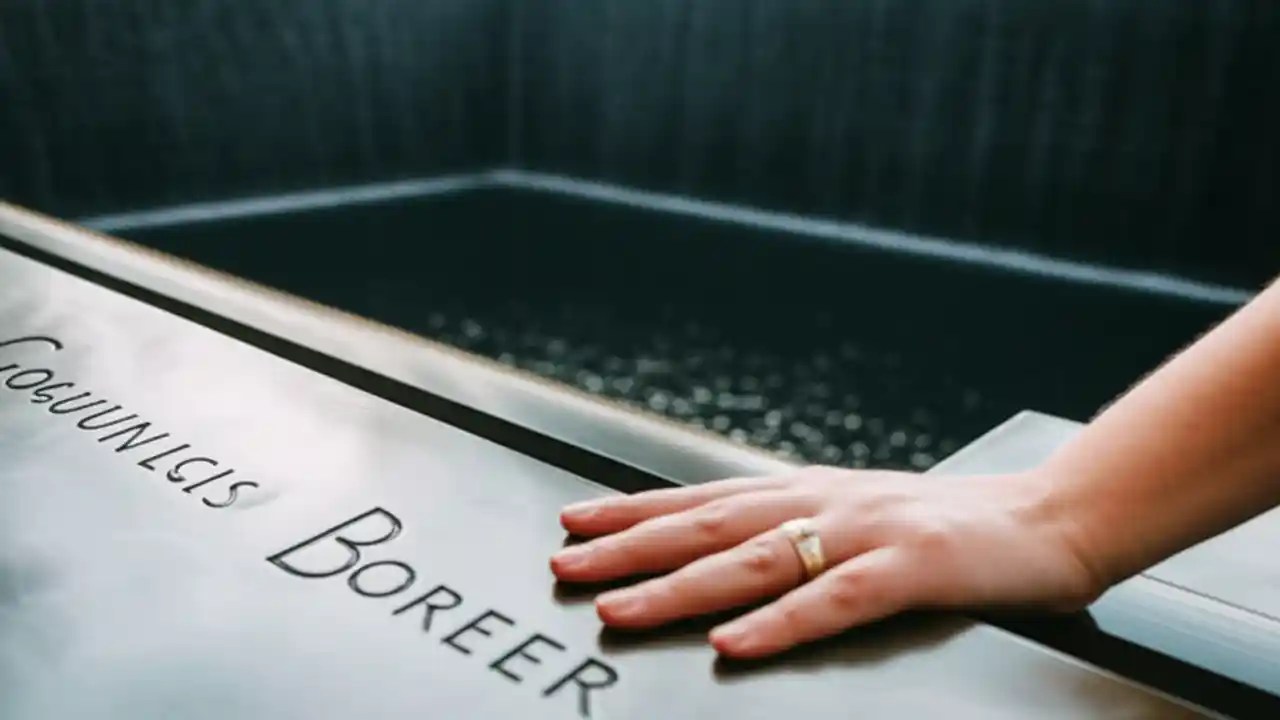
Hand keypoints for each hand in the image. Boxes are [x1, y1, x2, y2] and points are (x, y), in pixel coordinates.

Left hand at [549, 466, 1103, 658]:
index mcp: (807, 491)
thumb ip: (796, 527)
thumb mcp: (857, 514)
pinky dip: (782, 622)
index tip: (575, 522)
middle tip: (566, 563)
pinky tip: (736, 642)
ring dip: (683, 587)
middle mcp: (823, 502)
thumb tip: (726, 548)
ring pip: (756, 560)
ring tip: (622, 608)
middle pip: (709, 526)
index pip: (702, 500)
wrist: (1048, 517)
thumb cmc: (948, 525)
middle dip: (630, 547)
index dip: (634, 512)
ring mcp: (866, 531)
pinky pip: (836, 600)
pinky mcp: (912, 566)